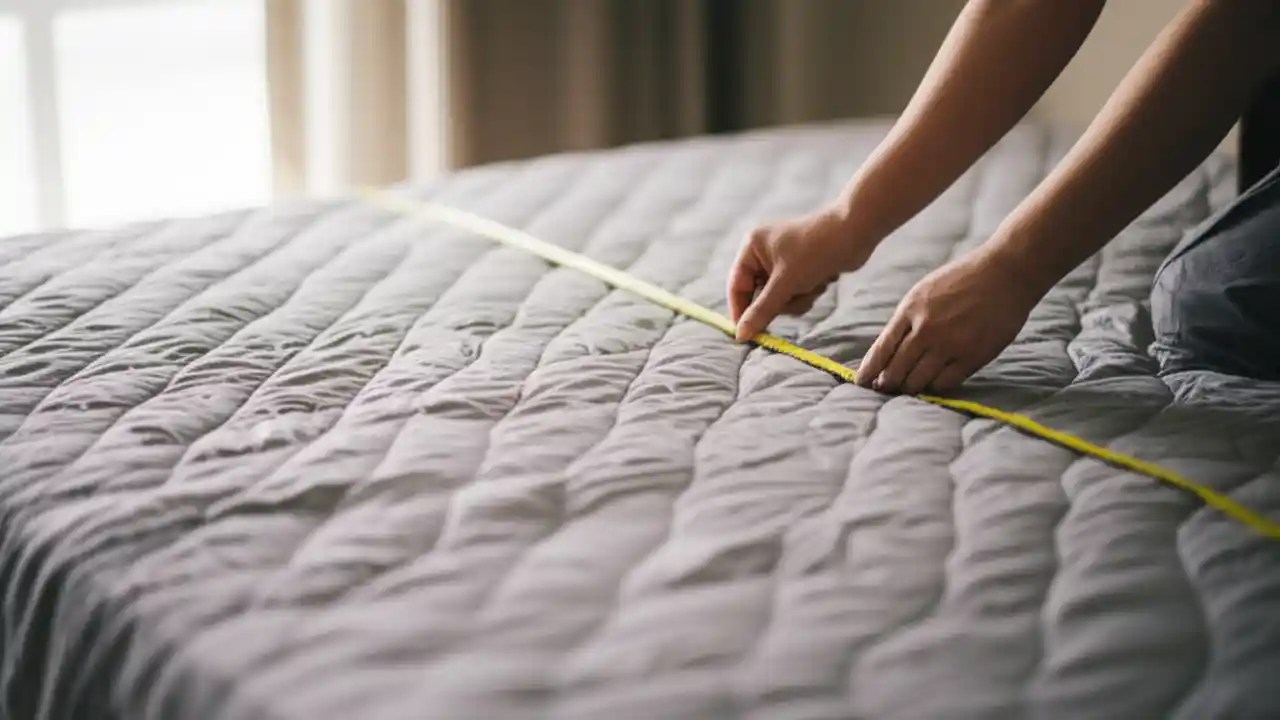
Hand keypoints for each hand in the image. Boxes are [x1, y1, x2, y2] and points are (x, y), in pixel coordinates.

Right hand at [728, 209, 876, 340]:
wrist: (856, 233)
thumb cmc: (816, 251)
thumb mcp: (786, 283)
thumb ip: (762, 310)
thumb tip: (741, 336)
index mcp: (752, 246)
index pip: (737, 286)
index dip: (741, 310)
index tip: (747, 335)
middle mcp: (764, 253)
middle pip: (759, 295)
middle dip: (780, 301)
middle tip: (793, 298)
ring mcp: (783, 262)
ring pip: (779, 299)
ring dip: (797, 299)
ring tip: (812, 284)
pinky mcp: (800, 269)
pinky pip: (794, 295)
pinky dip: (807, 294)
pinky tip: (821, 280)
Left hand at [856, 247, 1042, 393]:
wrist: (1005, 273)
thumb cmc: (963, 280)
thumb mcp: (925, 292)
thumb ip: (907, 320)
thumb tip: (888, 351)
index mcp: (911, 310)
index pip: (881, 350)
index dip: (869, 370)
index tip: (861, 383)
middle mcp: (926, 329)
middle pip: (895, 370)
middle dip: (886, 384)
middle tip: (884, 390)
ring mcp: (949, 344)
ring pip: (917, 381)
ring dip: (909, 388)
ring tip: (907, 389)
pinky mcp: (972, 356)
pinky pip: (945, 383)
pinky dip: (935, 387)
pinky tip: (934, 384)